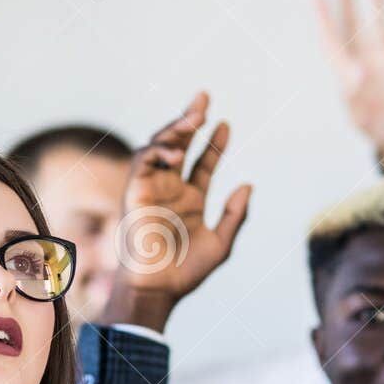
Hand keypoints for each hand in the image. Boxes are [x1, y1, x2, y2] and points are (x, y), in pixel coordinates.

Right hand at [102, 92, 251, 330]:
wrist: (158, 287)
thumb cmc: (186, 271)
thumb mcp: (221, 242)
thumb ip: (235, 215)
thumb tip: (248, 185)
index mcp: (191, 199)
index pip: (204, 162)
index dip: (215, 143)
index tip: (226, 124)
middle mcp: (170, 189)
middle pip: (180, 145)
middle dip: (190, 120)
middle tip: (204, 97)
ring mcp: (152, 188)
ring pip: (160, 147)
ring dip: (174, 128)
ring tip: (194, 116)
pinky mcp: (135, 191)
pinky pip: (143, 161)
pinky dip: (157, 150)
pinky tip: (175, 149)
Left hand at [314, 0, 383, 169]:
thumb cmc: (380, 131)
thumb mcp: (363, 117)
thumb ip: (356, 94)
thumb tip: (354, 72)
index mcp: (346, 72)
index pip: (331, 40)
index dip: (324, 19)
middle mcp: (365, 59)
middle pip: (353, 23)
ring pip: (380, 21)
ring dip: (377, 0)